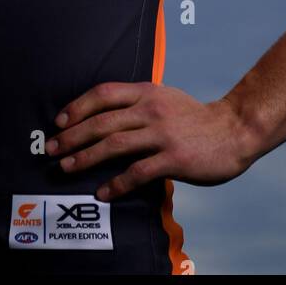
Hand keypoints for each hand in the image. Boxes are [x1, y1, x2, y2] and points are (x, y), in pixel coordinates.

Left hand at [45, 81, 257, 199]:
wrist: (234, 130)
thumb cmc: (196, 117)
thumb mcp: (165, 97)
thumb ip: (138, 101)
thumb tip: (105, 114)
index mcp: (147, 91)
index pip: (103, 94)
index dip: (77, 107)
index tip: (58, 122)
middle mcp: (151, 109)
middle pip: (102, 120)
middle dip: (72, 136)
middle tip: (51, 149)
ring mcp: (162, 133)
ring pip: (114, 144)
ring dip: (86, 157)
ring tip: (66, 168)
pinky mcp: (173, 158)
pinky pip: (137, 172)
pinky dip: (116, 183)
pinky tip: (103, 193)